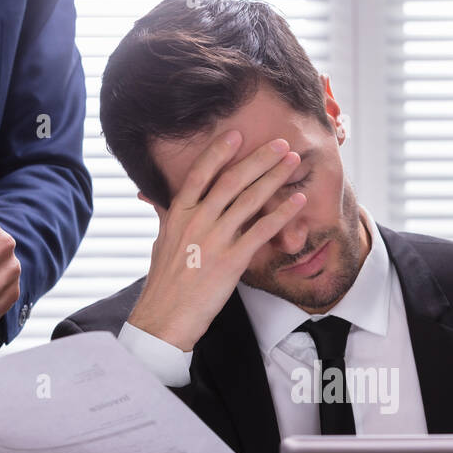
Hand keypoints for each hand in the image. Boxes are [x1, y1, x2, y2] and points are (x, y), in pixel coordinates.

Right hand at [127, 131, 307, 350]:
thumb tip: (155, 198)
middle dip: (258, 159)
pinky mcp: (231, 262)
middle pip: (231, 180)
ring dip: (274, 178)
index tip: (236, 134)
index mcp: (178, 214)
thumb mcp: (160, 242)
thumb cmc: (164, 284)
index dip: (219, 151)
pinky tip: (297, 202)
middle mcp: (196, 221)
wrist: (164, 318)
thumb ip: (165, 217)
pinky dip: (281, 214)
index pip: (199, 173)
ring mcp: (214, 240)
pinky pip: (261, 231)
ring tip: (292, 161)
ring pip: (249, 200)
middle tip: (279, 142)